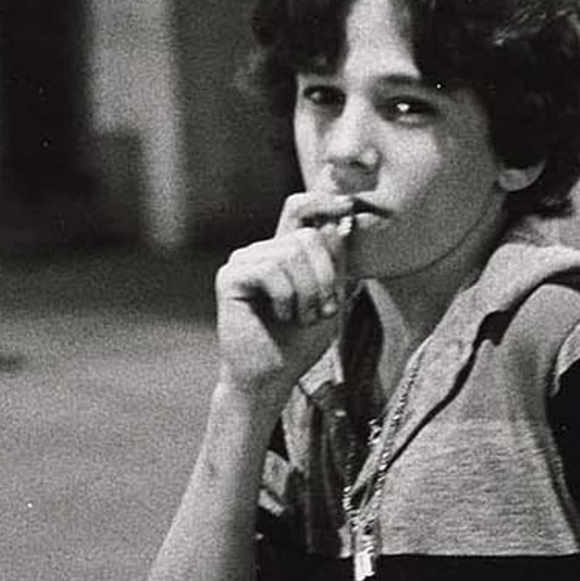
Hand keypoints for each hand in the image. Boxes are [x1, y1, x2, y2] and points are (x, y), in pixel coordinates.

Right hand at [212, 191, 356, 400]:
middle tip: (323, 311)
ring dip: (309, 293)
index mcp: (283, 252)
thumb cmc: (297, 345)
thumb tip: (342, 220)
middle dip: (326, 276)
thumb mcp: (328, 299)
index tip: (349, 205)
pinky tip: (282, 317)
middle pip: (307, 236)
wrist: (270, 380)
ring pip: (292, 253)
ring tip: (303, 318)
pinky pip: (273, 270)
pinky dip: (288, 298)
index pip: (300, 208)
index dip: (323, 200)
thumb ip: (335, 262)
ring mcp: (243, 261)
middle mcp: (261, 251)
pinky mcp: (230, 277)